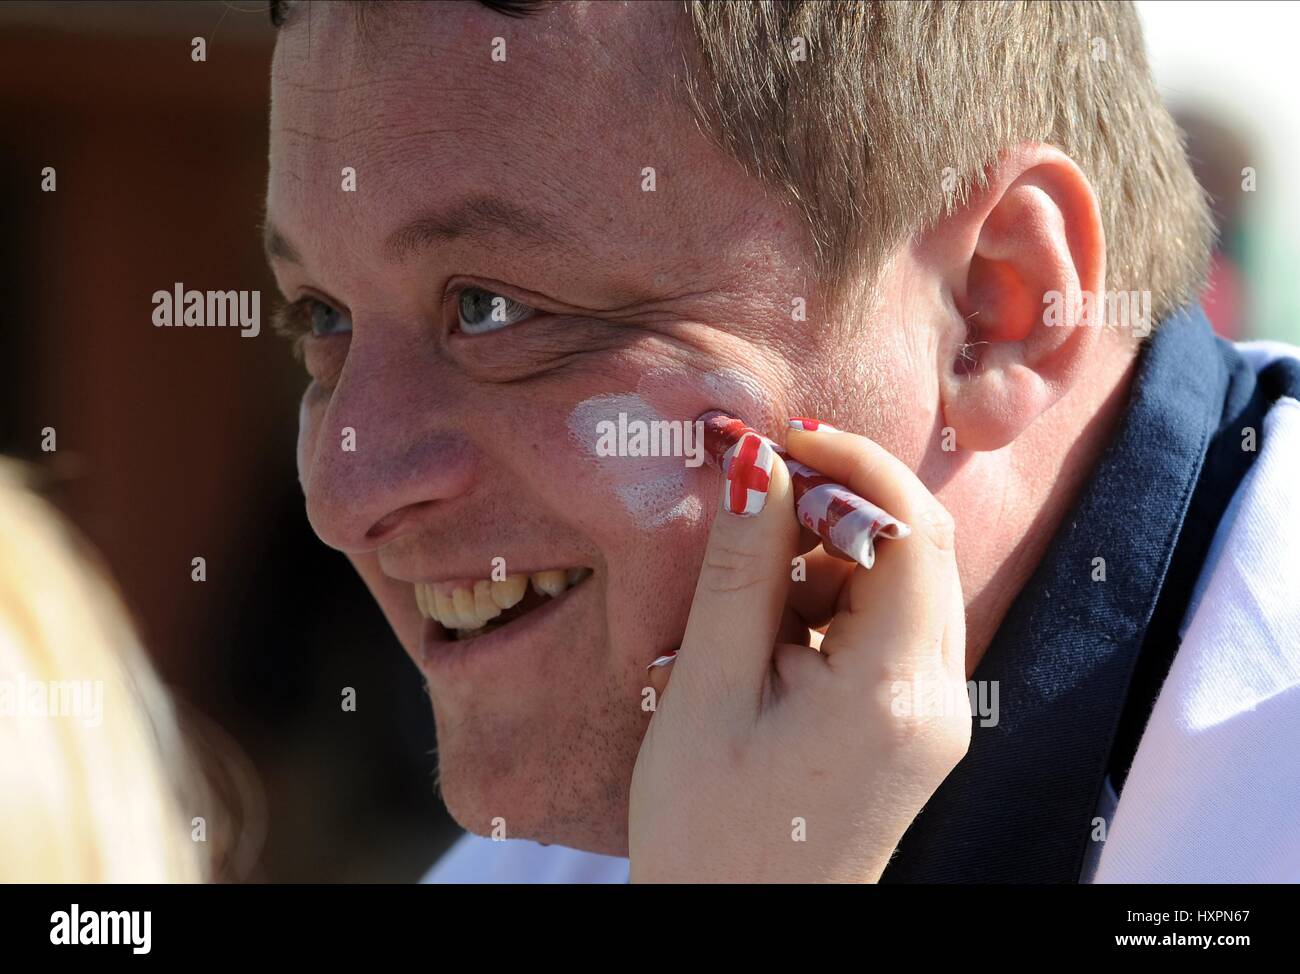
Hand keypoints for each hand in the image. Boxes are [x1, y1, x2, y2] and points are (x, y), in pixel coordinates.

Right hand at [629, 421, 969, 881]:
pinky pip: (892, 632)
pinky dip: (837, 606)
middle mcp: (938, 702)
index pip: (912, 533)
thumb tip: (759, 462)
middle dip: (841, 508)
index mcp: (892, 691)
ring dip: (833, 560)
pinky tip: (775, 639)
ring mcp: (934, 719)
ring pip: (906, 589)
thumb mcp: (708, 687)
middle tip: (759, 499)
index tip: (786, 439)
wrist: (738, 933)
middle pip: (920, 553)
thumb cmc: (709, 828)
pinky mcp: (915, 730)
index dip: (856, 467)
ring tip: (751, 603)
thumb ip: (742, 568)